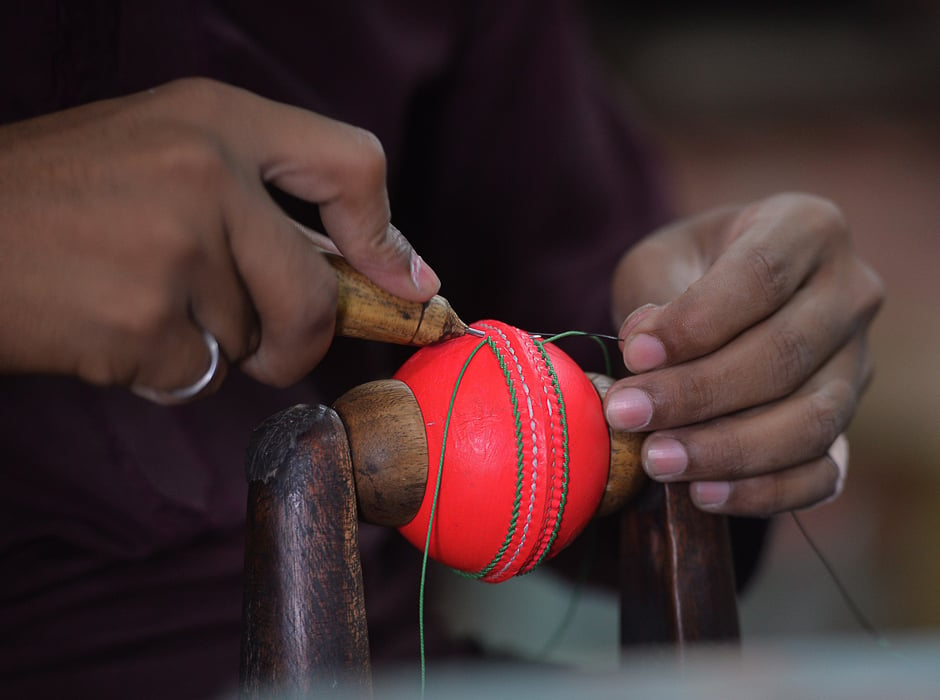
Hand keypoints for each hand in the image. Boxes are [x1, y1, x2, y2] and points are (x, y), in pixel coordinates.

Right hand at [0, 78, 439, 397]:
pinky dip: (170, 372)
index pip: (352, 165)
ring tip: (138, 302)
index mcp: (215, 118)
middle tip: (270, 350)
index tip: (406, 282)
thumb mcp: (163, 158)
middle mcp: (204, 172)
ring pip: (252, 339)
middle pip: (314, 292)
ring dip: (212, 344)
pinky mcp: (144, 321)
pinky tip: (113, 331)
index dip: (386, 235)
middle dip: (300, 340)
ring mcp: (175, 246)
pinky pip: (203, 374)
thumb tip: (380, 268)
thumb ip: (262, 205)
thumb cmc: (57, 199)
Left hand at [603, 193, 882, 515]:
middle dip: (698, 394)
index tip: (634, 353)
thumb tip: (646, 347)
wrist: (722, 304)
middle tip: (627, 415)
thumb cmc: (687, 272)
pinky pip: (823, 472)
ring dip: (728, 450)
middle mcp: (849, 293)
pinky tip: (702, 494)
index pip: (759, 276)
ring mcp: (857, 363)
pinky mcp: (849, 424)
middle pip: (784, 355)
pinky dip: (764, 492)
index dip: (695, 322)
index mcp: (806, 229)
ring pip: (811, 420)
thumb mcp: (659, 259)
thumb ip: (653, 295)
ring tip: (657, 461)